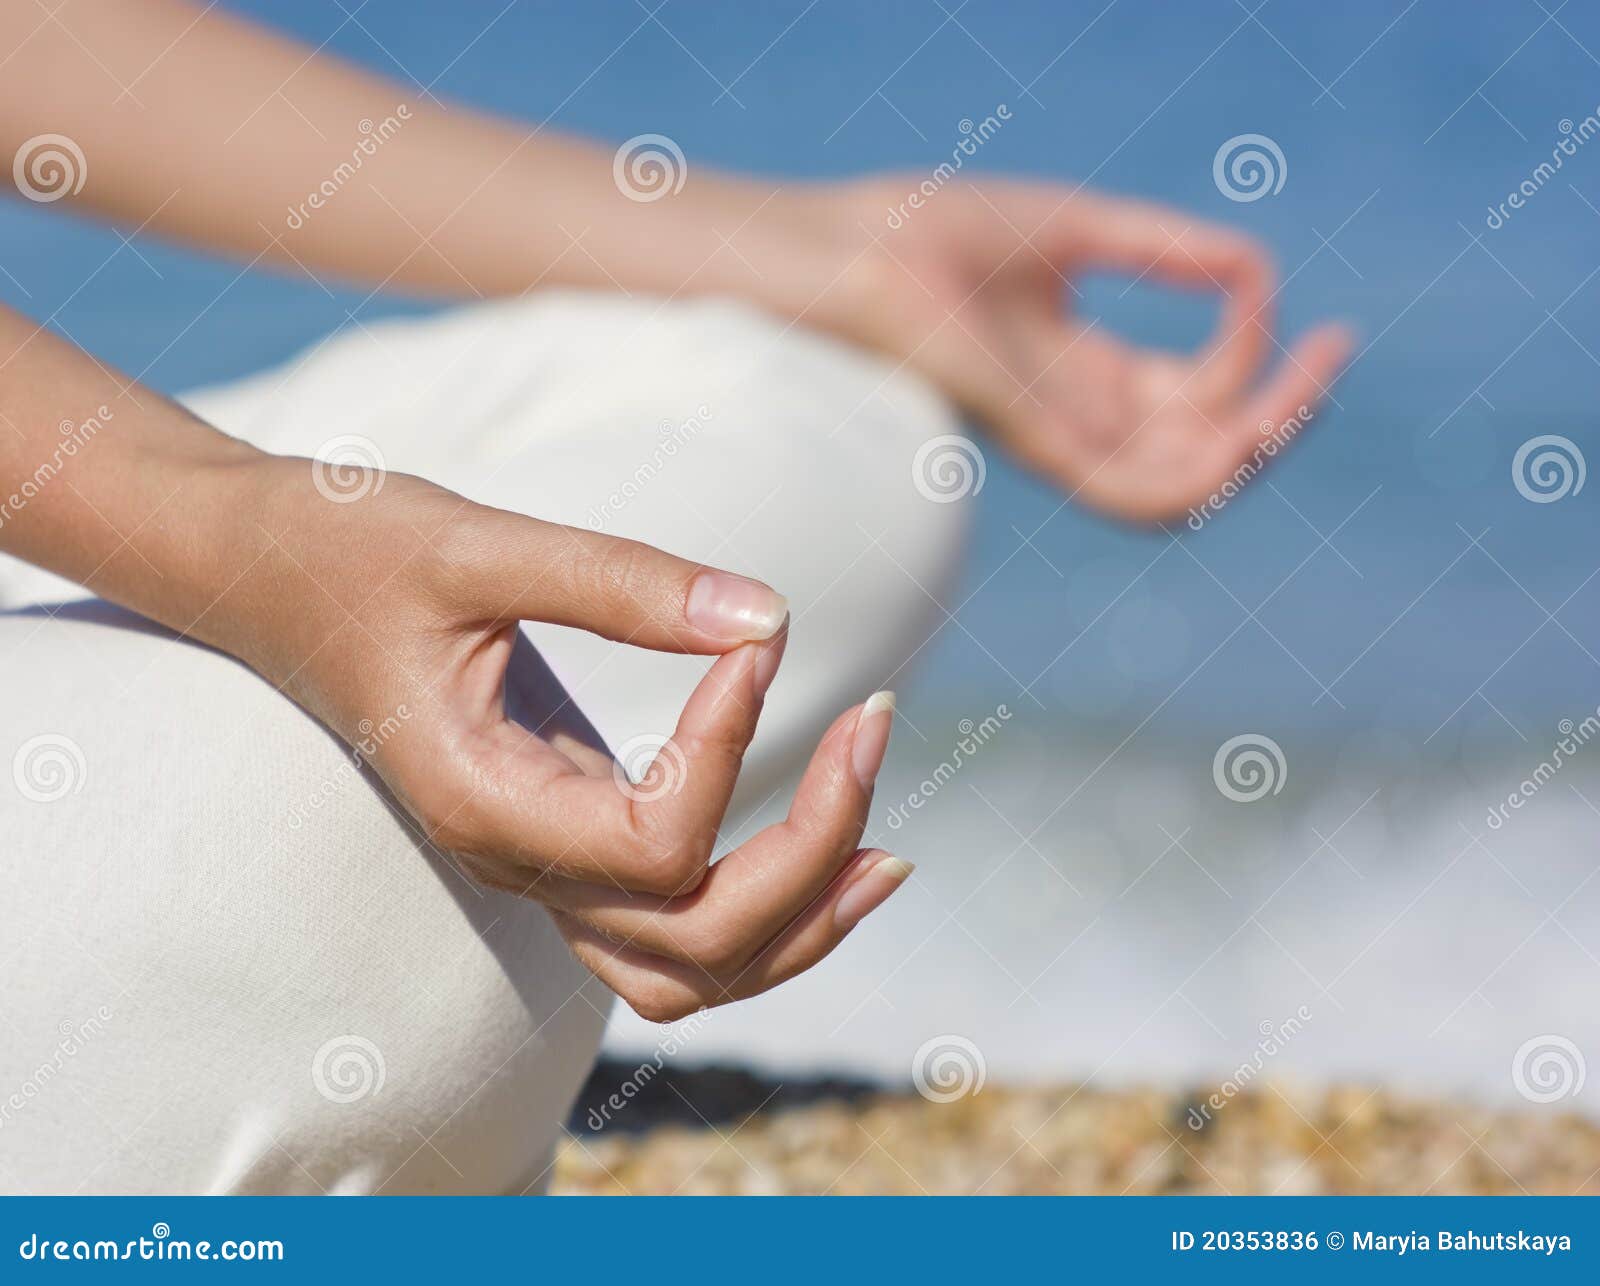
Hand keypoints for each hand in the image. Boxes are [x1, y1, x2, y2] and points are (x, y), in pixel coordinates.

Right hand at [223, 460, 908, 1021]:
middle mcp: (517, 862)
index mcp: (485, 802)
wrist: (270, 576)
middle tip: (875, 723)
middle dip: (812, 849)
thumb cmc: (354, 551)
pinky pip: (678, 928)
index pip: (657, 845)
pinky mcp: (564, 839)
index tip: (755, 636)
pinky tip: (830, 843)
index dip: (732, 745)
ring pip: (695, 970)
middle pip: (700, 939)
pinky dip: (766, 910)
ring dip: (803, 921)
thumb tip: (773, 617)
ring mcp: (540, 867)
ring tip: (888, 847)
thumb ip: (619, 582)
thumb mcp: (478, 544)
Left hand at [821, 180, 1351, 521]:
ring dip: (1255, 447)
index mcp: (1083, 377)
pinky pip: (1128, 494)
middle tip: (1334, 349)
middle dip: (1280, 411)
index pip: (1194, 396)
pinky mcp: (1030, 440)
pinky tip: (1242, 422)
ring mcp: (1054, 439)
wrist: (849, 247)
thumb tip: (1256, 265)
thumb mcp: (1077, 228)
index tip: (1258, 277)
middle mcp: (1074, 421)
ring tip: (1305, 387)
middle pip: (1201, 450)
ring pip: (1180, 487)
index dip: (1249, 351)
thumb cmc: (933, 233)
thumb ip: (1164, 248)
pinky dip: (1196, 474)